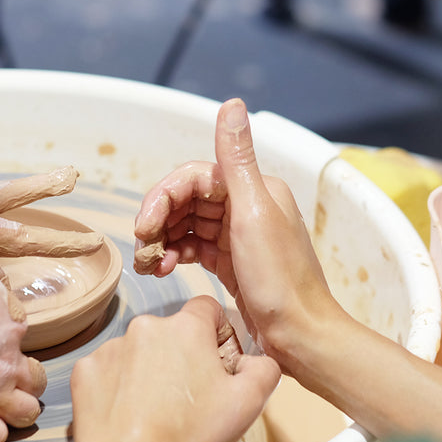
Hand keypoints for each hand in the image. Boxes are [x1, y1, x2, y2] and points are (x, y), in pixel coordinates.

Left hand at [67, 296, 279, 441]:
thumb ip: (264, 370)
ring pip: (137, 353)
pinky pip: (107, 372)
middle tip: (186, 399)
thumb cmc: (188, 436)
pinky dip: (116, 389)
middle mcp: (145, 328)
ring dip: (147, 373)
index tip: (216, 363)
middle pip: (170, 334)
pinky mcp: (84, 371)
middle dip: (181, 358)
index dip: (217, 335)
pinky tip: (128, 415)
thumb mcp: (248, 403)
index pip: (207, 310)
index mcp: (185, 328)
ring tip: (154, 412)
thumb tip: (257, 361)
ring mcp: (110, 348)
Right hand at [133, 98, 338, 367]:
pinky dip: (175, 255)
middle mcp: (247, 206)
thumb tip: (231, 103)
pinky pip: (193, 247)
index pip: (193, 178)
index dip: (162, 197)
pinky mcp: (231, 261)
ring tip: (150, 265)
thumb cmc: (280, 280)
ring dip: (163, 240)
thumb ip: (236, 160)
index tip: (143, 226)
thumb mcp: (254, 214)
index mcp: (255, 189)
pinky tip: (164, 270)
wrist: (300, 338)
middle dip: (158, 221)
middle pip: (186, 200)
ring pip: (186, 224)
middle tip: (142, 248)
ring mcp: (238, 235)